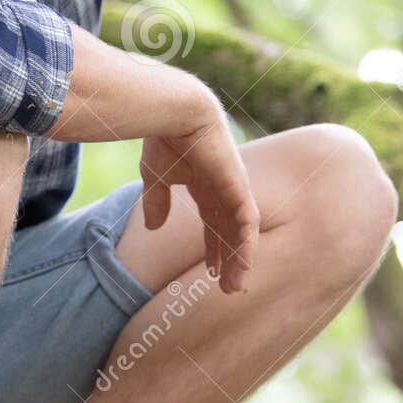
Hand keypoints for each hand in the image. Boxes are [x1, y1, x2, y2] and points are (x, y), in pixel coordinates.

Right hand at [139, 104, 259, 294]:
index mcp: (205, 184)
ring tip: (235, 287)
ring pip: (241, 233)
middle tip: (226, 288)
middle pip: (229, 232)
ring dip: (239, 260)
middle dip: (228, 260)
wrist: (179, 114)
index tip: (209, 271)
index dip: (212, 246)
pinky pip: (248, 225)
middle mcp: (224, 189)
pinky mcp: (239, 189)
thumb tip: (154, 228)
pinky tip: (243, 267)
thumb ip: (157, 201)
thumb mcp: (156, 178)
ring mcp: (234, 189)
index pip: (213, 222)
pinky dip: (246, 246)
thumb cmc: (165, 138)